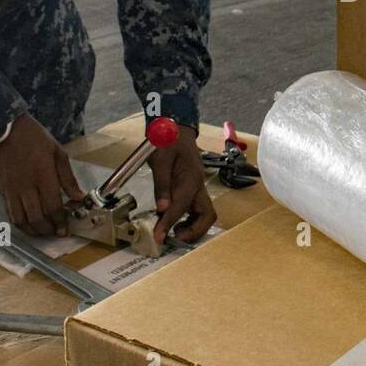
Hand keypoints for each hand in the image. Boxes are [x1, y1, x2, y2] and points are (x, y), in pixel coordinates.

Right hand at [0, 114, 86, 236]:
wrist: (5, 129)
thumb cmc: (35, 138)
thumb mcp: (57, 153)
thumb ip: (68, 178)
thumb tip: (79, 197)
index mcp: (43, 175)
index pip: (52, 206)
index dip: (60, 221)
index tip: (66, 229)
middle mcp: (26, 186)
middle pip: (37, 217)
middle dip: (48, 229)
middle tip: (57, 232)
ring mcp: (12, 190)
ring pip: (21, 220)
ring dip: (33, 231)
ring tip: (44, 231)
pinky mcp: (2, 191)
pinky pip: (10, 214)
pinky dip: (20, 224)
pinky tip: (29, 224)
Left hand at [149, 126, 214, 244]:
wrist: (175, 128)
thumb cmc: (168, 140)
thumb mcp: (160, 159)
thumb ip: (162, 184)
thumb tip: (162, 209)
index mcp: (191, 179)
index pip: (181, 207)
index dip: (169, 224)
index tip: (158, 237)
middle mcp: (198, 186)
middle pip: (207, 215)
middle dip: (194, 231)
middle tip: (173, 236)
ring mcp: (196, 188)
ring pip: (203, 215)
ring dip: (192, 227)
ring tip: (172, 231)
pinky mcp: (190, 189)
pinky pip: (194, 210)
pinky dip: (187, 220)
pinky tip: (172, 220)